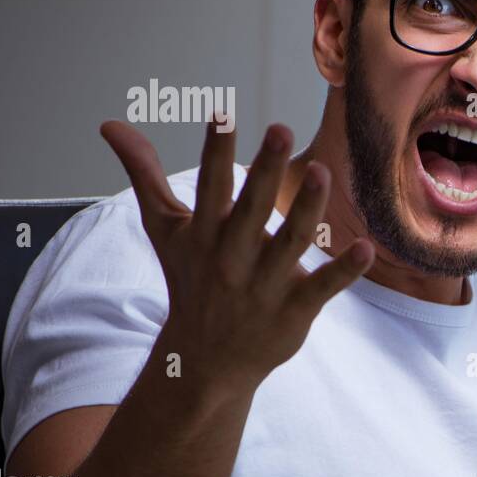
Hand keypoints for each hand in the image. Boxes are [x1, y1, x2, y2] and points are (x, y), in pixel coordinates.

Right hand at [100, 117, 373, 390]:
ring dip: (306, 208)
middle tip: (280, 129)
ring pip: (291, 242)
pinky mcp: (295, 310)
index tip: (223, 115)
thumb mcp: (165, 230)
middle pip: (251, 209)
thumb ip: (145, 175)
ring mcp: (266, 285)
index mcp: (205, 233)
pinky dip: (344, 271)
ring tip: (321, 171)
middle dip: (264, 170)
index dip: (215, 151)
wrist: (204, 361)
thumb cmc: (190, 281)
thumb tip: (111, 125)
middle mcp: (234, 257)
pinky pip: (323, 288)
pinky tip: (365, 248)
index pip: (211, 186)